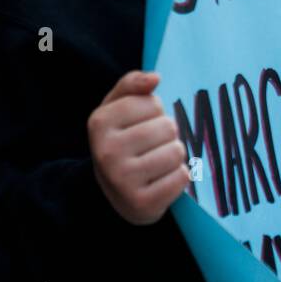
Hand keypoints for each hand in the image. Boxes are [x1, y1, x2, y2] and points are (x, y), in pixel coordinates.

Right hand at [88, 70, 189, 224]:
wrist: (114, 193)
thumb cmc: (122, 140)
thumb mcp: (117, 107)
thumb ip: (132, 84)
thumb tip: (155, 77)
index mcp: (99, 123)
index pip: (152, 103)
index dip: (154, 112)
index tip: (141, 123)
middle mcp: (107, 152)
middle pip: (168, 127)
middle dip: (166, 134)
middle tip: (151, 146)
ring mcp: (123, 180)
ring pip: (177, 152)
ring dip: (173, 155)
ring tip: (157, 162)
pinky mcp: (142, 203)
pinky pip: (182, 177)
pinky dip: (178, 177)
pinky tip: (161, 180)